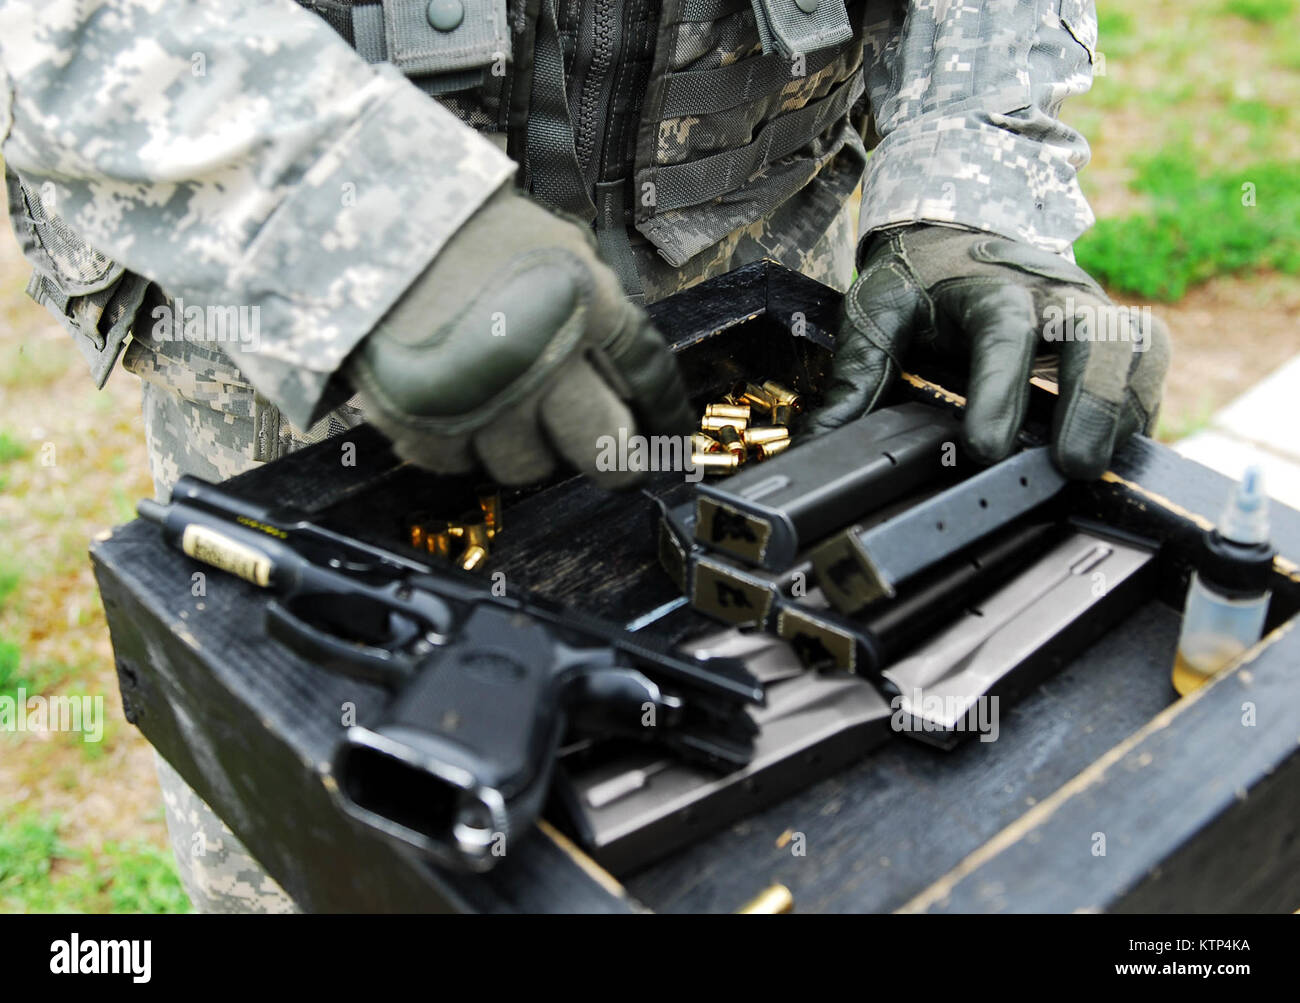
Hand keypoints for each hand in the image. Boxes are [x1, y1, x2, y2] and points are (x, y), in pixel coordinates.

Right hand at [345, 186, 691, 486]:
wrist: (364, 219)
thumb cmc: (465, 228)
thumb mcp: (556, 247)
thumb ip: (598, 311)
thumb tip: (629, 379)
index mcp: (581, 305)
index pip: (648, 375)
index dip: (665, 412)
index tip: (667, 435)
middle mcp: (537, 361)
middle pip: (604, 451)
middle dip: (613, 456)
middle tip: (607, 453)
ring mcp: (479, 399)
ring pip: (528, 468)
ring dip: (527, 447)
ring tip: (508, 409)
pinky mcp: (420, 423)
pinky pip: (458, 466)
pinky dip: (462, 448)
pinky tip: (457, 411)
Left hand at [805, 224, 1170, 478]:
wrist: (961, 234)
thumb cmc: (921, 280)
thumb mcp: (880, 312)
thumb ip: (857, 374)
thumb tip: (820, 443)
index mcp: (991, 285)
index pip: (1005, 330)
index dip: (1001, 387)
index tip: (987, 447)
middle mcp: (1054, 295)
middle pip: (1098, 335)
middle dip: (1093, 401)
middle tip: (1073, 464)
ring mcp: (1092, 314)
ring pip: (1138, 350)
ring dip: (1125, 410)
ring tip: (1097, 469)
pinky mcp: (1114, 339)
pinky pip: (1146, 372)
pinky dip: (1137, 415)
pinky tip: (1115, 458)